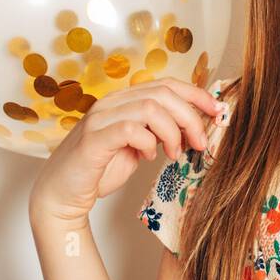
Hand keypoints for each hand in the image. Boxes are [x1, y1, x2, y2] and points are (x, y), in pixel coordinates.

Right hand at [28, 78, 224, 225]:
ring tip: (175, 153)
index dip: (196, 94)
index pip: (166, 84)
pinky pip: (130, 129)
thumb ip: (159, 132)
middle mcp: (111, 103)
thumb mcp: (138, 147)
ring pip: (149, 107)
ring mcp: (100, 119)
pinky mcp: (93, 139)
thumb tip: (191, 127)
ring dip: (172, 131)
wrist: (62, 195)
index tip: (217, 111)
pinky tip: (149, 157)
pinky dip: (148, 142)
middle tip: (199, 142)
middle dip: (190, 117)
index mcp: (124, 101)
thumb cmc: (100, 170)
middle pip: (162, 93)